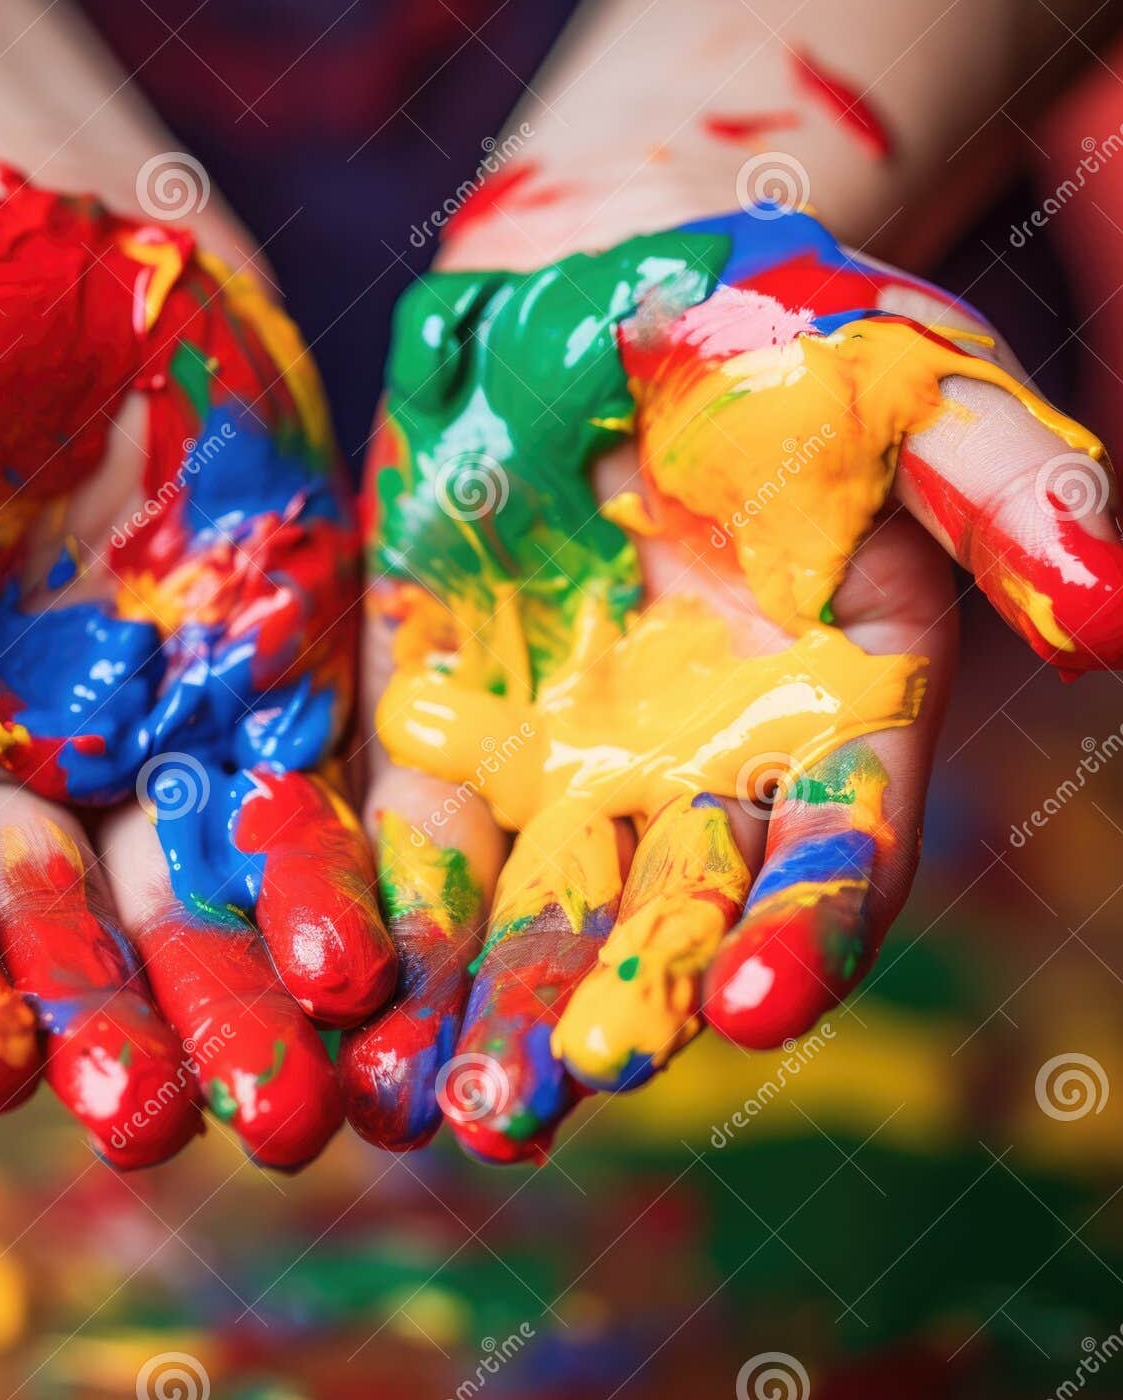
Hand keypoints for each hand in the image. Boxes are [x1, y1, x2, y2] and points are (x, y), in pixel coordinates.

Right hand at [0, 165, 394, 1170]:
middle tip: (157, 1128)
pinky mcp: (276, 693)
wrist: (72, 257)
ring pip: (201, 898)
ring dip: (247, 1003)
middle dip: (111, 1025)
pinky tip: (384, 981)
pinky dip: (349, 896)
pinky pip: (317, 812)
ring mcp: (159, 737)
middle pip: (67, 921)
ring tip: (296, 1109)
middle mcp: (21, 762)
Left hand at [342, 203, 1122, 1161]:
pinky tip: (352, 1021)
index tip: (749, 1008)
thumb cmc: (775, 330)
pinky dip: (389, 928)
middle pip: (667, 919)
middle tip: (546, 1103)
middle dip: (613, 1008)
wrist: (600, 285)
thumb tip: (1113, 611)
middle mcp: (705, 772)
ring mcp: (571, 765)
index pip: (831, 854)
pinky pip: (418, 847)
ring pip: (537, 916)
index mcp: (835, 715)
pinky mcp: (451, 734)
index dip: (801, 930)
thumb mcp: (907, 383)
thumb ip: (1006, 490)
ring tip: (447, 1115)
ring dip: (491, 1017)